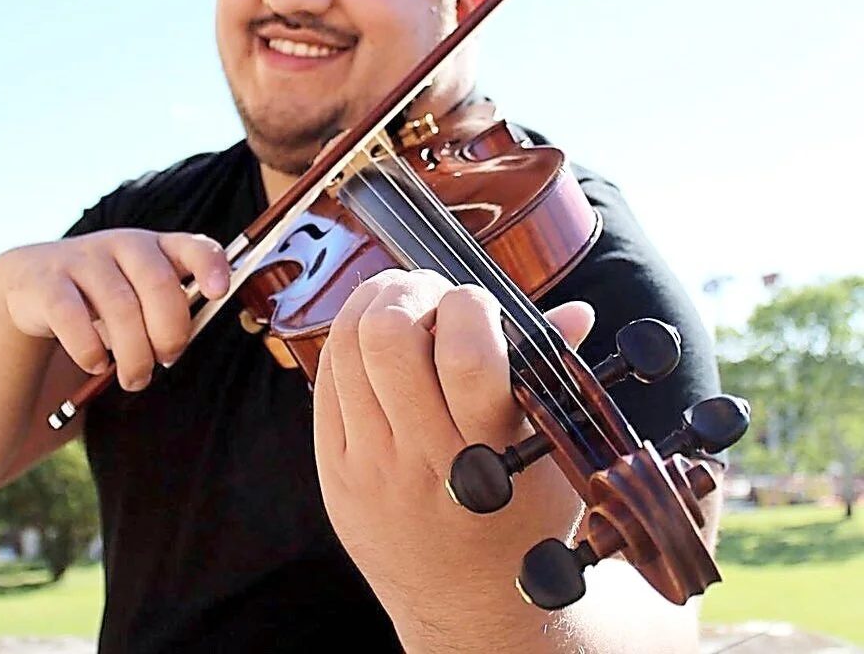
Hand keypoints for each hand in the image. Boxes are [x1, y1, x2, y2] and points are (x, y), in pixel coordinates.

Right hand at [0, 229, 229, 389]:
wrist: (30, 284)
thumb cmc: (103, 296)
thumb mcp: (140, 294)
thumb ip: (168, 311)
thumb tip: (180, 345)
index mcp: (157, 247)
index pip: (194, 246)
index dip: (210, 266)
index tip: (219, 293)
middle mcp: (123, 244)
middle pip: (159, 284)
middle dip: (170, 332)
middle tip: (167, 360)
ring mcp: (83, 259)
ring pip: (120, 307)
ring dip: (134, 353)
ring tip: (135, 378)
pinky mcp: (47, 283)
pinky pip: (72, 318)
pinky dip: (90, 349)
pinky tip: (96, 364)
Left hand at [313, 268, 594, 650]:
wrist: (466, 610)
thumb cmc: (520, 521)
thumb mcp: (549, 455)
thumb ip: (553, 372)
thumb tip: (577, 311)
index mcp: (487, 453)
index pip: (465, 355)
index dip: (470, 305)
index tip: (479, 305)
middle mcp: (422, 459)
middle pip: (389, 337)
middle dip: (411, 290)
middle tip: (431, 294)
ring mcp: (369, 466)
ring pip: (347, 346)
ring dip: (373, 301)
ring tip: (401, 302)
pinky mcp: (335, 470)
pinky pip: (325, 378)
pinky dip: (348, 338)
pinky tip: (375, 339)